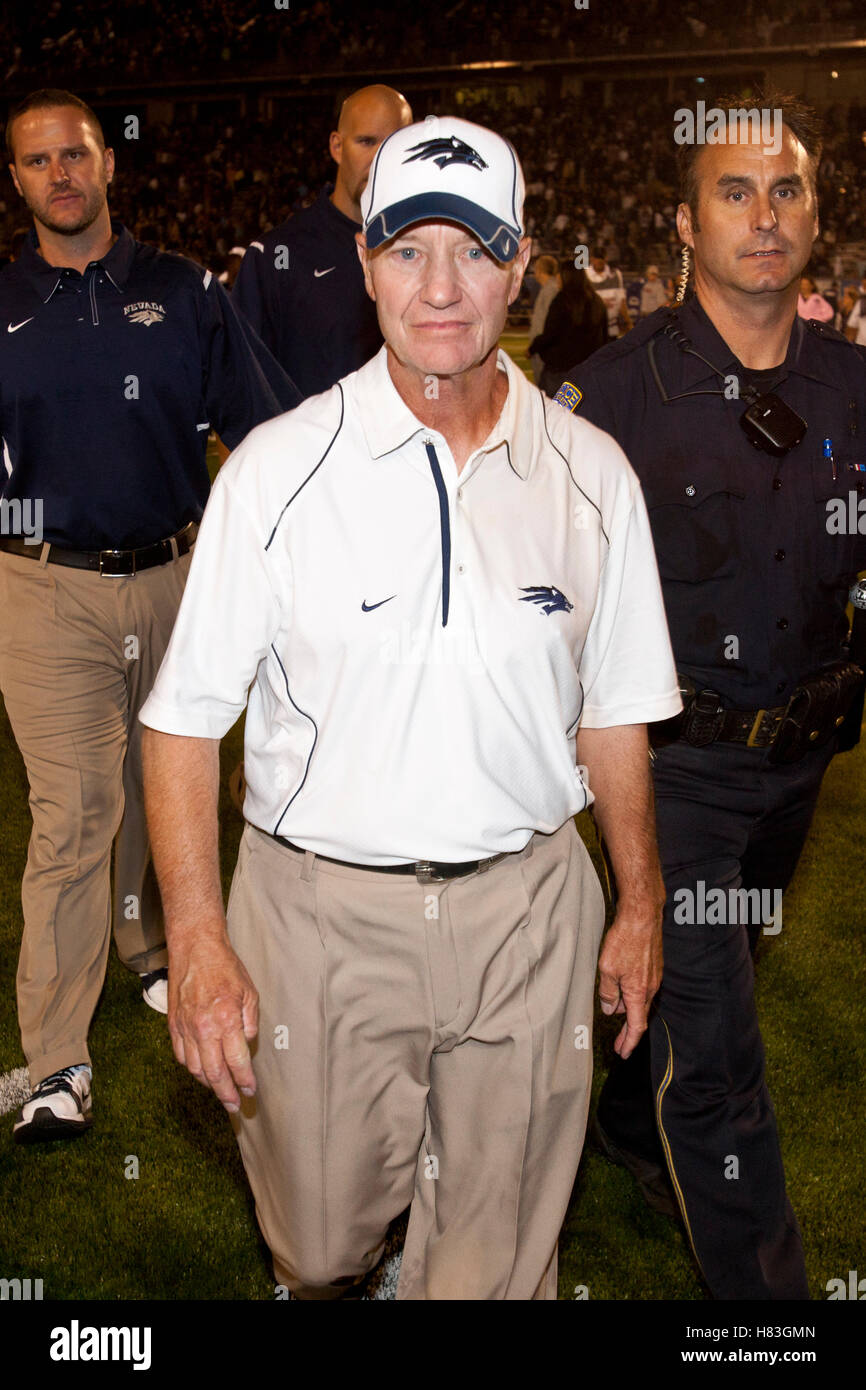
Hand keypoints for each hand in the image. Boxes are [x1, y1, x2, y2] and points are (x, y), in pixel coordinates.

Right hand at [168, 933, 258, 1111]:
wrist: (194, 947)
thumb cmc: (225, 967)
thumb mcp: (250, 992)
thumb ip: (250, 1022)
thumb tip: (246, 1044)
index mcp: (225, 1020)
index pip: (237, 1062)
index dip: (245, 1081)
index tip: (251, 1091)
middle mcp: (203, 1028)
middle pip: (214, 1073)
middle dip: (226, 1093)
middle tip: (235, 1106)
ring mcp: (185, 1028)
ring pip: (195, 1068)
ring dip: (208, 1084)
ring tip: (220, 1091)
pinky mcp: (173, 1024)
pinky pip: (180, 1055)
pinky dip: (191, 1068)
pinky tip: (200, 1071)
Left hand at [597, 904, 662, 1058]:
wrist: (643, 915)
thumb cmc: (625, 940)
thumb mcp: (607, 968)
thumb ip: (608, 992)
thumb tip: (611, 1010)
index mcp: (639, 992)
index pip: (636, 1027)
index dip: (629, 1043)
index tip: (623, 1053)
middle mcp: (650, 987)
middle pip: (639, 1016)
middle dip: (628, 1032)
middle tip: (619, 1044)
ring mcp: (653, 976)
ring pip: (640, 1000)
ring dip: (629, 1011)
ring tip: (616, 1016)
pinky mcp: (653, 965)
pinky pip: (642, 987)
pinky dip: (632, 995)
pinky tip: (622, 991)